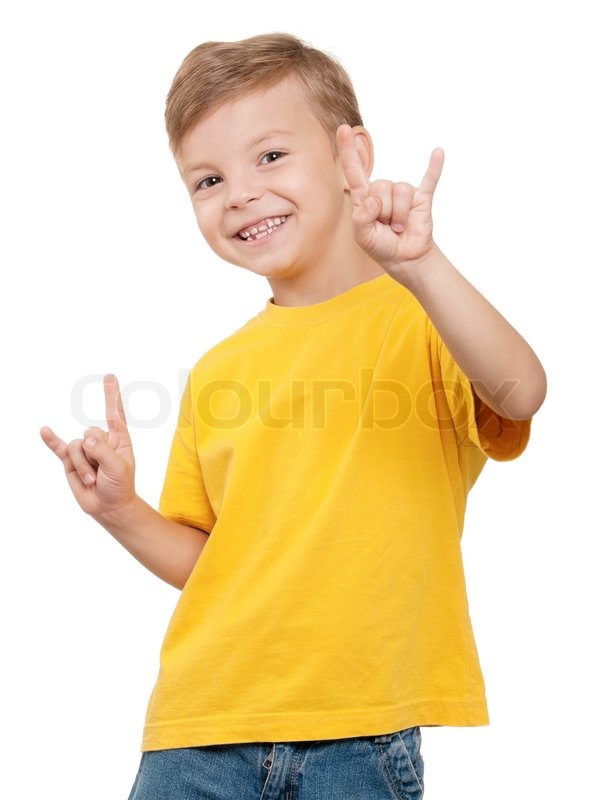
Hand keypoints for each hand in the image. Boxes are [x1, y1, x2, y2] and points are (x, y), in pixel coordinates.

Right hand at [40, 374, 135, 520]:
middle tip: (103, 472)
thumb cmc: (120, 485)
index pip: (114, 413)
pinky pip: (58, 447)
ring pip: (76, 446)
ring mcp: (84, 449)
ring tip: (93, 479)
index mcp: (118, 438)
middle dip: (95, 454)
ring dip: (83, 466)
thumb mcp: (119, 467)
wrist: (108, 507)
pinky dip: (51, 440)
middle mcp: (101, 440)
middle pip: (91, 432)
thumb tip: (85, 440)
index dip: (111, 395)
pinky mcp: (70, 460)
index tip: (110, 376)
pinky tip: (45, 430)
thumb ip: (103, 451)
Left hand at [337, 124, 443, 279]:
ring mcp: (403, 193)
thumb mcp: (362, 236)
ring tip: (398, 226)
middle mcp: (383, 191)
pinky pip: (430, 179)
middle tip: (386, 227)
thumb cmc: (381, 245)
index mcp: (365, 197)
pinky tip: (438, 153)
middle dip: (383, 212)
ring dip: (399, 215)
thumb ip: (361, 217)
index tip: (344, 130)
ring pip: (400, 191)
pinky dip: (435, 167)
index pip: (354, 171)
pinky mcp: (422, 198)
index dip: (349, 151)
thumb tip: (374, 200)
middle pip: (380, 187)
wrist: (404, 259)